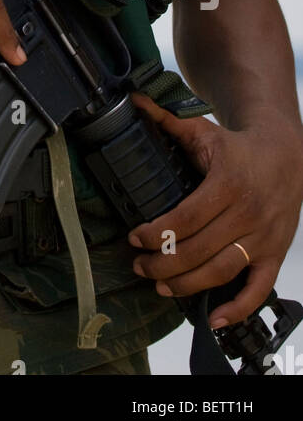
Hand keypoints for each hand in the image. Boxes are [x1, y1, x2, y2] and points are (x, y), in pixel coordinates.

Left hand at [127, 92, 302, 327]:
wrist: (287, 156)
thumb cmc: (236, 146)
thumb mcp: (203, 130)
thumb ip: (167, 120)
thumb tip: (134, 100)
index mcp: (227, 184)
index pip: (186, 218)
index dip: (157, 233)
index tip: (134, 238)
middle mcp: (248, 213)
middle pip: (200, 250)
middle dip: (164, 264)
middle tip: (140, 267)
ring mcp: (264, 237)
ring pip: (223, 272)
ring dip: (188, 285)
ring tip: (160, 286)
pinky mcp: (274, 254)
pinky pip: (258, 289)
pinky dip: (237, 309)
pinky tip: (212, 319)